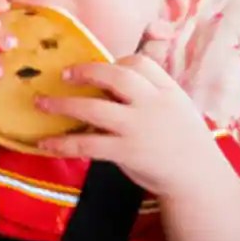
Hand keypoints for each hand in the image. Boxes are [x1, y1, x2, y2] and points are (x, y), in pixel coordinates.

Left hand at [36, 55, 223, 197]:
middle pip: (116, 77)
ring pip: (94, 109)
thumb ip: (148, 93)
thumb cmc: (181, 140)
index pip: (139, 63)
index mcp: (166, 91)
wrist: (199, 179)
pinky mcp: (127, 152)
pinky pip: (88, 144)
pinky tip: (45, 143)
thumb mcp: (174, 107)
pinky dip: (63, 143)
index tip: (98, 68)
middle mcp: (152, 104)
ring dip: (62, 105)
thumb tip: (108, 82)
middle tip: (62, 74)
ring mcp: (138, 128)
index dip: (116, 62)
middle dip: (87, 72)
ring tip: (40, 103)